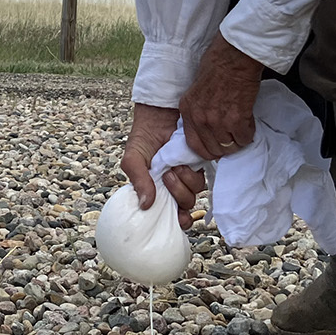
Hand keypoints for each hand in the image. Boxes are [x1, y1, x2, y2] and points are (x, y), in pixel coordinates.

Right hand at [120, 103, 207, 228]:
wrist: (159, 114)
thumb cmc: (143, 138)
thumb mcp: (133, 159)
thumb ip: (138, 181)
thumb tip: (145, 205)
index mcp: (158, 191)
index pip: (172, 214)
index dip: (178, 220)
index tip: (180, 218)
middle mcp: (174, 186)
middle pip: (185, 204)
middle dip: (178, 193)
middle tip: (168, 176)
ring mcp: (188, 174)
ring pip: (195, 191)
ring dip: (185, 180)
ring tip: (175, 165)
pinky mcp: (199, 163)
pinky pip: (202, 176)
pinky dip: (193, 171)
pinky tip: (184, 161)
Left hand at [179, 32, 264, 160]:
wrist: (234, 57)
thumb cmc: (217, 65)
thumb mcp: (196, 89)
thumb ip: (198, 109)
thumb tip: (206, 125)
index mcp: (187, 110)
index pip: (193, 145)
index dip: (207, 149)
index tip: (215, 146)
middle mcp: (200, 118)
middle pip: (213, 149)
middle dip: (224, 146)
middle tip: (232, 136)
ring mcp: (217, 121)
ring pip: (230, 147)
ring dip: (237, 140)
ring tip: (241, 128)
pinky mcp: (237, 119)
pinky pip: (244, 138)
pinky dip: (249, 133)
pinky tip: (248, 121)